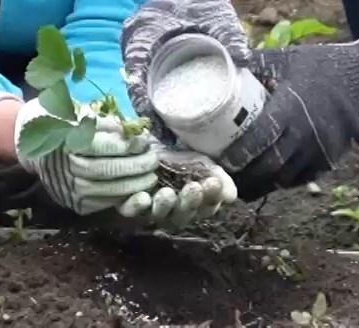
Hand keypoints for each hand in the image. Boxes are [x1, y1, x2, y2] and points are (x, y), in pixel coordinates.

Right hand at [13, 99, 158, 215]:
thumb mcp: (76, 110)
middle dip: (136, 166)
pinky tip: (136, 188)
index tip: (145, 140)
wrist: (28, 143)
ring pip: (106, 190)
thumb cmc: (57, 119)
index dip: (128, 144)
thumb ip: (103, 121)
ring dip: (134, 185)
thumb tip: (132, 130)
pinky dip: (121, 197)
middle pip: (107, 170)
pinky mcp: (73, 203)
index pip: (104, 146)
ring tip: (150, 176)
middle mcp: (65, 168)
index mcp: (65, 141)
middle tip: (153, 159)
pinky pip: (102, 203)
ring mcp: (68, 188)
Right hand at [120, 0, 251, 122]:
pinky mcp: (145, 51)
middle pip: (134, 83)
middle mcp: (133, 39)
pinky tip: (169, 117)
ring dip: (150, 107)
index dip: (143, 101)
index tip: (158, 125)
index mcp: (144, 30)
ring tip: (171, 135)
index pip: (136, 72)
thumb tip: (243, 60)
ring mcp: (136, 45)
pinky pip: (144, 77)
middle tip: (169, 139)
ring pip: (138, 83)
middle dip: (148, 112)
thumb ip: (230, 35)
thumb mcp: (218, 15)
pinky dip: (153, 96)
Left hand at [120, 146, 237, 229]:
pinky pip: (132, 211)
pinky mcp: (128, 203)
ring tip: (168, 193)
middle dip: (189, 204)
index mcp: (193, 204)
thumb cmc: (179, 157)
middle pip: (183, 217)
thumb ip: (219, 178)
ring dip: (164, 207)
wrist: (149, 142)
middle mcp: (173, 211)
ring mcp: (150, 209)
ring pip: (159, 216)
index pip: (206, 208)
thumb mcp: (203, 163)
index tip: (213, 183)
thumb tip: (230, 197)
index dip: (211, 199)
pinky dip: (137, 206)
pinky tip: (144, 197)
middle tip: (194, 188)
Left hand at [218, 39, 358, 200]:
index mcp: (290, 108)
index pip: (259, 139)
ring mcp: (318, 151)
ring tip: (238, 185)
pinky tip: (265, 180)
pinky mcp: (328, 160)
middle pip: (269, 166)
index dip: (238, 154)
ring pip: (284, 179)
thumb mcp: (284, 59)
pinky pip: (300, 179)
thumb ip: (253, 64)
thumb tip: (219, 63)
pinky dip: (281, 183)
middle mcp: (305, 135)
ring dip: (260, 184)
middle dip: (244, 177)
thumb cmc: (319, 66)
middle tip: (221, 177)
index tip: (219, 160)